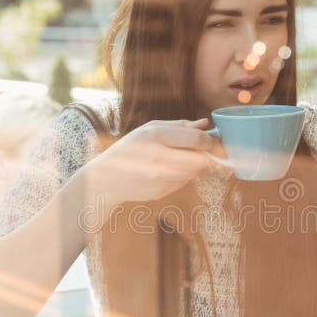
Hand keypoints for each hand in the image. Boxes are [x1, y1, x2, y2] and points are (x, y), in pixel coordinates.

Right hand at [83, 118, 215, 204]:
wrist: (106, 178)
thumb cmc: (129, 149)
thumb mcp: (149, 129)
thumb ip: (179, 126)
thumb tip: (205, 124)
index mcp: (155, 135)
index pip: (196, 139)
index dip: (209, 141)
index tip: (210, 141)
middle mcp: (157, 156)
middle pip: (199, 159)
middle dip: (204, 155)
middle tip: (199, 151)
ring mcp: (159, 177)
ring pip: (193, 172)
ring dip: (192, 166)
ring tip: (176, 160)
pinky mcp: (160, 192)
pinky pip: (183, 183)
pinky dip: (181, 176)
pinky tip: (165, 172)